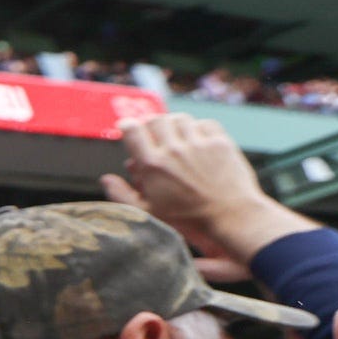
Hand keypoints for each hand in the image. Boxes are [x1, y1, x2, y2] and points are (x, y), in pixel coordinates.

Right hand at [102, 113, 310, 280]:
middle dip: (150, 124)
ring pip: (181, 119)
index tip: (127, 128)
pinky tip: (197, 139)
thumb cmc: (189, 220)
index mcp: (153, 164)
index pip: (133, 131)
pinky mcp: (221, 142)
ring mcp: (200, 143)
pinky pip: (205, 123)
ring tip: (175, 135)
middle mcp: (175, 149)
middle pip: (156, 120)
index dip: (127, 126)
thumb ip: (122, 194)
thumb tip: (106, 179)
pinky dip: (198, 127)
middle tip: (151, 132)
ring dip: (174, 124)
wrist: (232, 218)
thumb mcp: (148, 213)